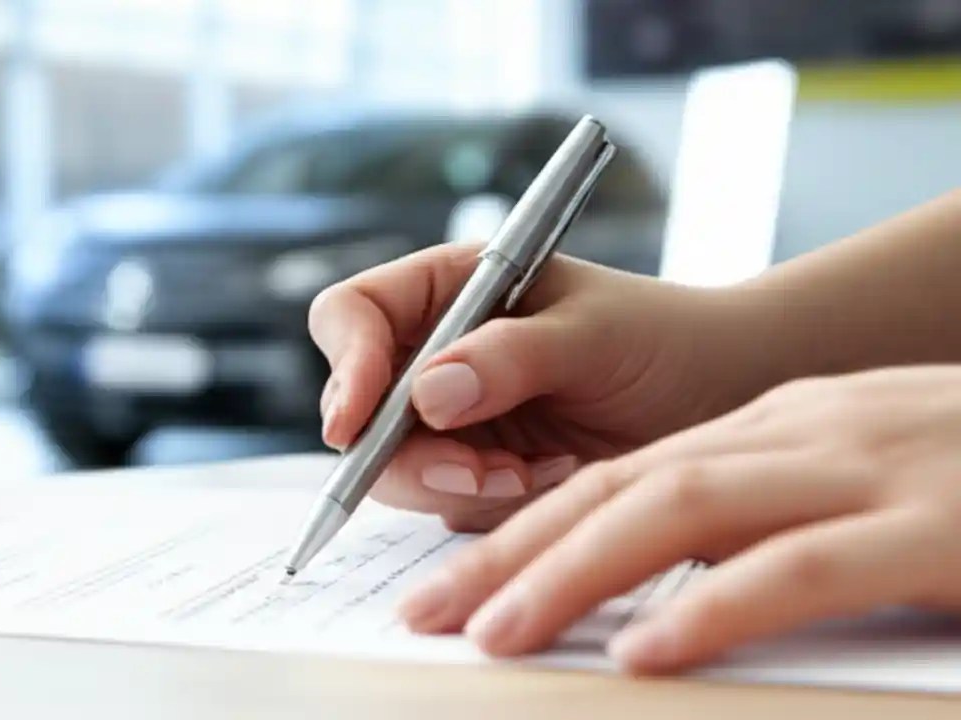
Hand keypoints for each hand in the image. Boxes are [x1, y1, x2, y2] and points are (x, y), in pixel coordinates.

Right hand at [309, 243, 763, 530]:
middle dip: (411, 454)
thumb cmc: (667, 339)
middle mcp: (437, 350)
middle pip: (362, 410)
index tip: (357, 421)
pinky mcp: (476, 470)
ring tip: (541, 472)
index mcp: (450, 288)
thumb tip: (428, 393)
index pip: (355, 316)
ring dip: (461, 486)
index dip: (346, 366)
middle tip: (482, 476)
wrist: (722, 399)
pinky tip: (552, 478)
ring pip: (400, 469)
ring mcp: (453, 416)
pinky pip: (448, 503)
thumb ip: (511, 357)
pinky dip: (492, 506)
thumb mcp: (596, 334)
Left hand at [398, 365, 960, 674]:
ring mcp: (867, 470)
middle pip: (622, 486)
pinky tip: (650, 654)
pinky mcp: (937, 528)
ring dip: (575, 573)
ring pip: (683, 511)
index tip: (448, 584)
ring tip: (497, 634)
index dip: (522, 529)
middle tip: (430, 613)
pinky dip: (716, 608)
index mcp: (773, 426)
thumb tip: (650, 596)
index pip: (617, 474)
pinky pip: (800, 567)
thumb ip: (755, 525)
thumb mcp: (847, 485)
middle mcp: (800, 432)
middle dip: (515, 551)